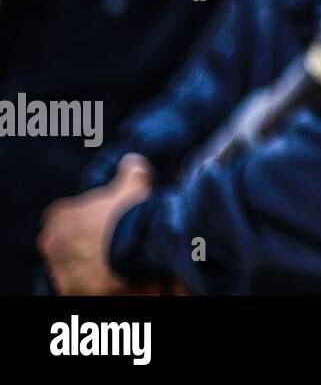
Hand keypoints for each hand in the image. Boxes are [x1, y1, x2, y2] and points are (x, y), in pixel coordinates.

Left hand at [38, 154, 153, 295]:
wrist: (136, 245)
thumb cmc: (130, 212)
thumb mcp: (134, 185)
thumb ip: (131, 172)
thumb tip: (133, 162)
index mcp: (60, 215)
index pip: (64, 217)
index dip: (86, 219)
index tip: (104, 222)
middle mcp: (52, 242)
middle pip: (65, 245)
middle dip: (84, 245)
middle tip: (111, 245)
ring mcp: (59, 268)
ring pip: (72, 267)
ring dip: (89, 265)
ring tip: (117, 264)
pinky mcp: (70, 290)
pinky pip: (80, 288)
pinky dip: (95, 284)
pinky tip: (115, 279)